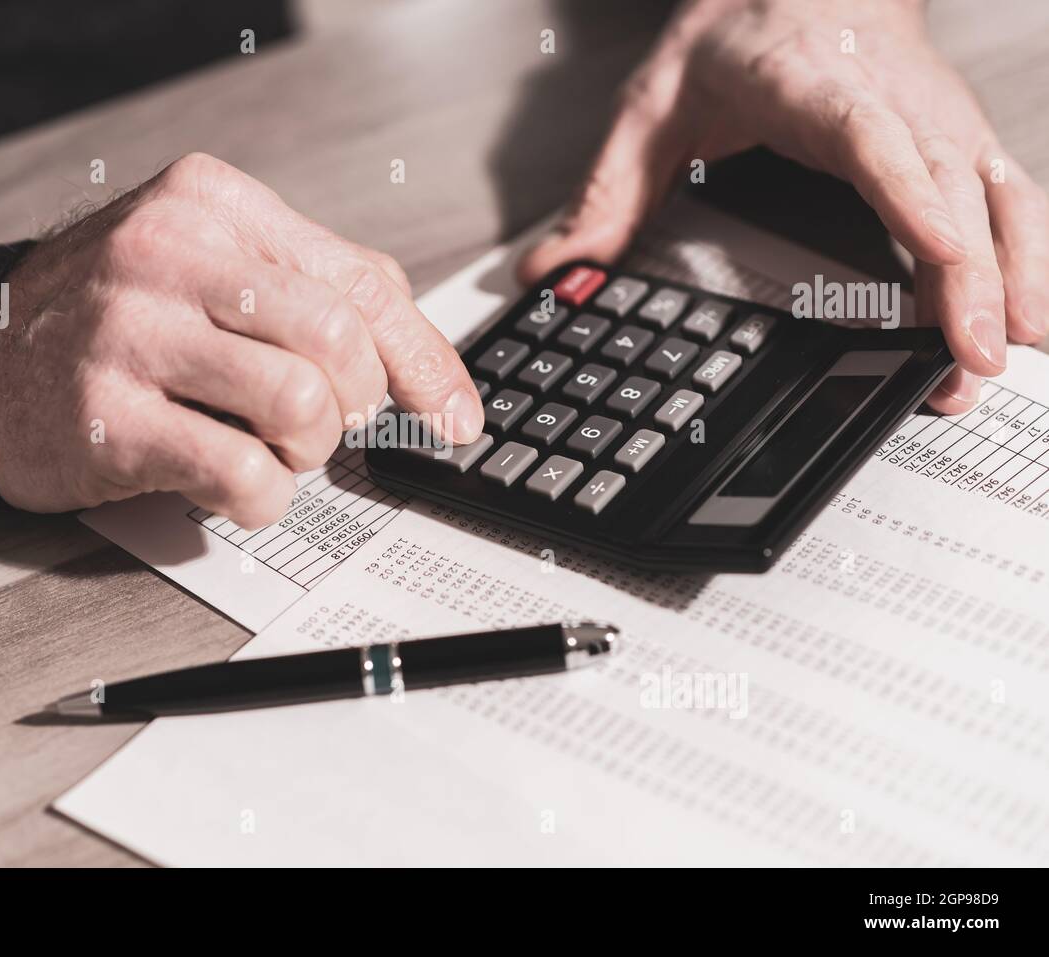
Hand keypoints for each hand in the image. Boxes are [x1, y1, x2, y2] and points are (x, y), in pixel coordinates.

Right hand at [0, 153, 481, 526]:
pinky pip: (239, 473)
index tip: (454, 417)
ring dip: (306, 450)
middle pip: (339, 341)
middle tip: (321, 424)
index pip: (362, 282)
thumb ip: (320, 291)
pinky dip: (262, 498)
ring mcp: (129, 334)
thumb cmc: (118, 317)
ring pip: (298, 403)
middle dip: (353, 407)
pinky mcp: (105, 418)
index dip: (425, 362)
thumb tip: (432, 374)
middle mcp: (169, 255)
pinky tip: (235, 486)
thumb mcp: (215, 267)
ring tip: (268, 448)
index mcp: (213, 206)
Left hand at [520, 0, 1046, 411]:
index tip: (940, 255)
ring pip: (998, 197)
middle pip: (951, 186)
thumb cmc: (737, 38)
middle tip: (968, 363)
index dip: (914, 197)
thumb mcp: (651, 107)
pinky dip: (1026, 260)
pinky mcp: (958, 144)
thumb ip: (606, 192)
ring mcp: (938, 123)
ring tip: (1002, 360)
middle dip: (972, 277)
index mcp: (817, 86)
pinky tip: (1028, 319)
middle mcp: (894, 103)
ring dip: (1014, 279)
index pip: (875, 141)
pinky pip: (1007, 202)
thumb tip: (553, 266)